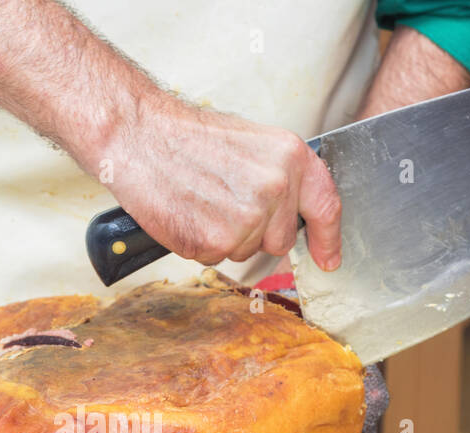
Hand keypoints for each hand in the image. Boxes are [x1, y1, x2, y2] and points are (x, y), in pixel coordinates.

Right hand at [99, 93, 341, 271]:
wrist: (141, 137)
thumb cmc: (186, 138)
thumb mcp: (251, 144)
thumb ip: (279, 177)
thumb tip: (291, 212)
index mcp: (291, 157)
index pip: (325, 205)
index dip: (328, 238)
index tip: (329, 259)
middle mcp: (276, 188)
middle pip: (280, 239)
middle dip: (256, 232)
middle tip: (222, 202)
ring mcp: (248, 218)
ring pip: (245, 251)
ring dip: (223, 237)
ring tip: (200, 201)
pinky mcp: (216, 241)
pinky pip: (215, 259)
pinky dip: (198, 244)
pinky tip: (187, 214)